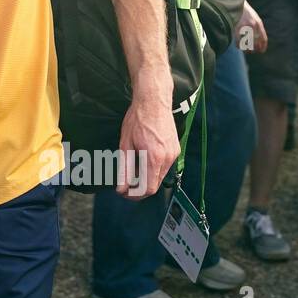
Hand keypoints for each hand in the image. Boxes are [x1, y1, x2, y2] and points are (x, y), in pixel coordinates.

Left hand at [115, 72, 178, 199]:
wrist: (153, 101)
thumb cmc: (137, 120)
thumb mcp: (125, 145)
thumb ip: (125, 169)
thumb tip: (121, 188)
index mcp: (154, 158)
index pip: (148, 188)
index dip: (135, 195)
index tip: (125, 193)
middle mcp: (168, 158)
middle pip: (155, 184)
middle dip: (140, 188)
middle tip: (125, 185)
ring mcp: (174, 154)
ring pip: (160, 176)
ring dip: (147, 177)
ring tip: (133, 170)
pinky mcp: (176, 149)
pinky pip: (165, 166)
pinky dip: (154, 168)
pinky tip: (143, 159)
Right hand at [238, 0, 267, 53]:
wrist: (235, 2)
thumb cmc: (244, 11)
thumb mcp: (253, 17)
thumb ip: (257, 27)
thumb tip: (258, 40)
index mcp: (258, 23)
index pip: (263, 38)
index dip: (263, 46)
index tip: (261, 51)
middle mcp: (252, 25)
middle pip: (255, 43)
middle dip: (254, 49)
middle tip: (252, 52)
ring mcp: (243, 26)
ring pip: (246, 43)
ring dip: (246, 49)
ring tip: (245, 50)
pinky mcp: (235, 27)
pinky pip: (238, 40)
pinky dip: (238, 45)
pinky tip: (238, 46)